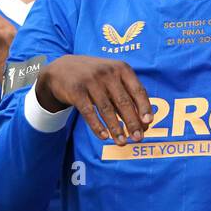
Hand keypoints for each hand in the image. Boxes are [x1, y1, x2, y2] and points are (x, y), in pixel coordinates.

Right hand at [34, 55, 152, 145]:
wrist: (61, 69)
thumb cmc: (95, 77)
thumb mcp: (112, 78)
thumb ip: (126, 94)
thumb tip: (143, 120)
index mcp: (121, 68)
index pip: (138, 90)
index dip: (144, 107)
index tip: (149, 122)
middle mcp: (108, 73)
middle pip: (123, 101)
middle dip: (132, 122)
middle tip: (138, 138)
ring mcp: (91, 81)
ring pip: (107, 109)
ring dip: (116, 128)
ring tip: (122, 142)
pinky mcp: (76, 90)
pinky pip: (89, 112)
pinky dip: (97, 126)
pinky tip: (104, 137)